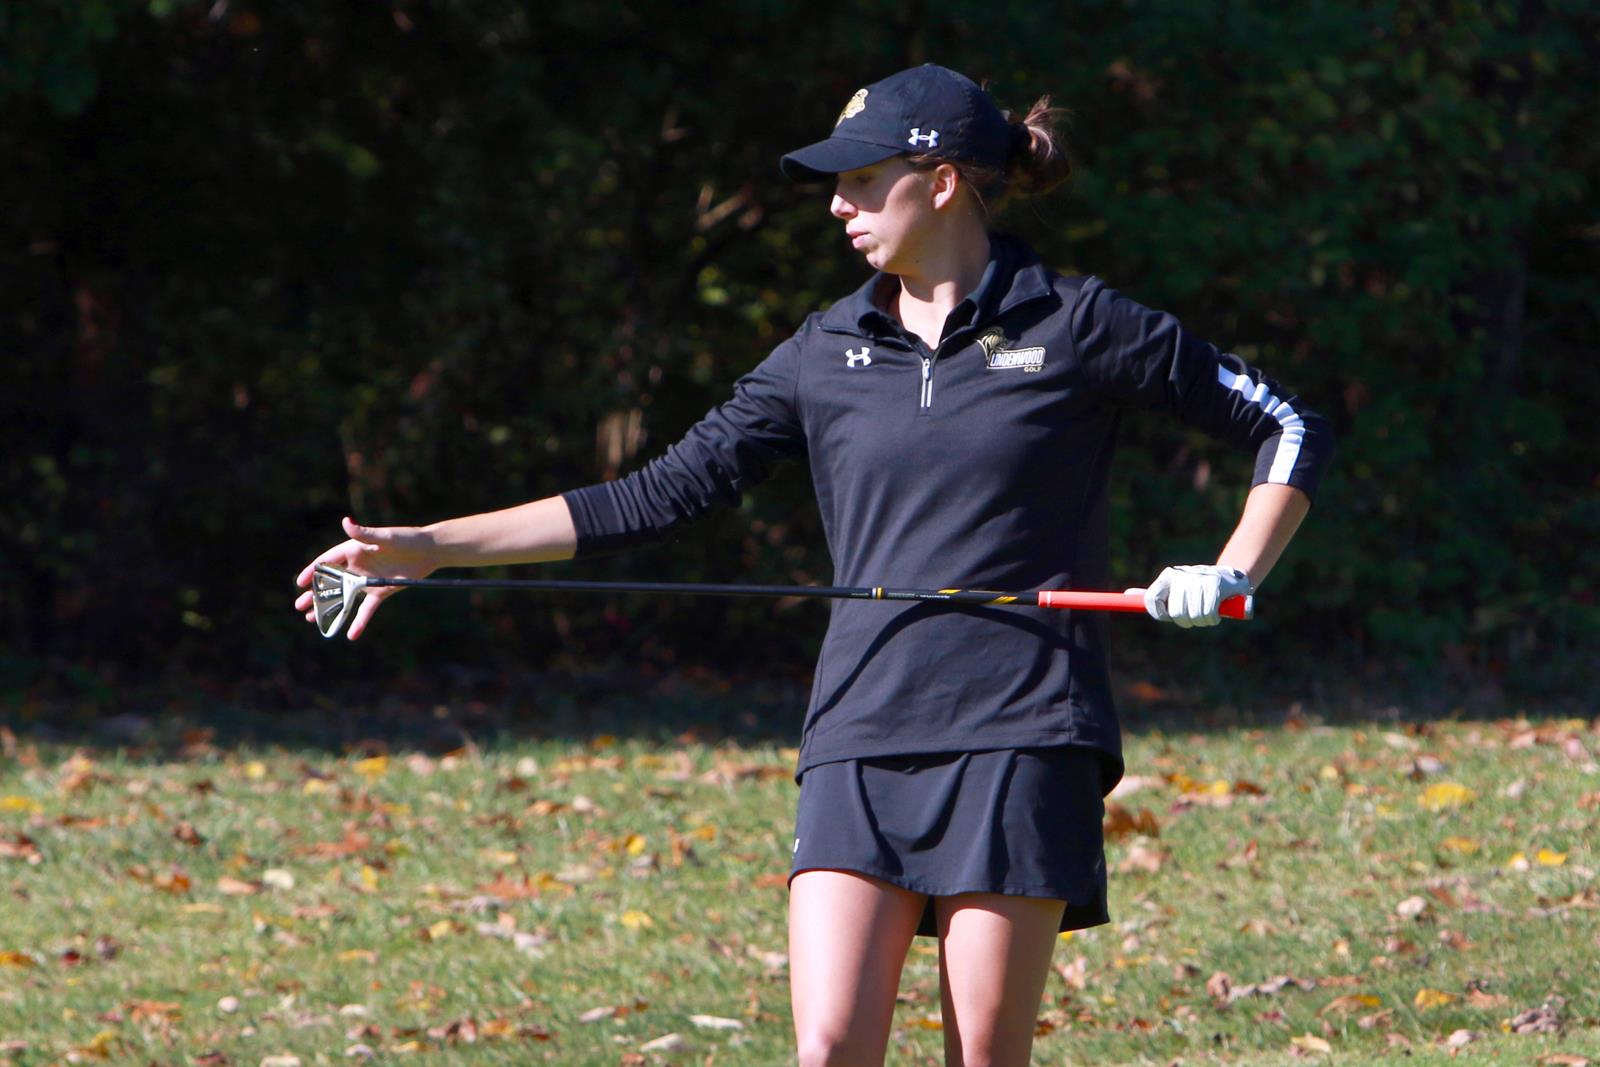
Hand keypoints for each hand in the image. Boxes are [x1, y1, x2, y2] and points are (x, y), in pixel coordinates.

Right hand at [293, 517, 440, 638]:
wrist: (430, 551)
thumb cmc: (407, 538)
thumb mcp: (385, 537)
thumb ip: (364, 533)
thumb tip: (346, 521)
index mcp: (355, 549)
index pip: (328, 561)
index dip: (314, 571)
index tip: (301, 582)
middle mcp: (358, 565)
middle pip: (331, 582)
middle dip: (315, 594)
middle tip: (299, 606)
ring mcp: (368, 580)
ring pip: (344, 597)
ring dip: (329, 609)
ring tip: (311, 620)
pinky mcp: (380, 591)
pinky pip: (366, 609)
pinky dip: (359, 621)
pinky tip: (350, 635)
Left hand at [1141, 565, 1252, 628]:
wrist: (1229, 577)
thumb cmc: (1196, 587)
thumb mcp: (1174, 588)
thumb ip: (1154, 593)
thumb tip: (1128, 594)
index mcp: (1168, 576)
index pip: (1151, 599)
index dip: (1159, 614)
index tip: (1169, 616)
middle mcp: (1181, 576)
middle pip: (1175, 613)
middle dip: (1185, 621)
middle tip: (1193, 616)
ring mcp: (1198, 580)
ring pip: (1193, 616)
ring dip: (1202, 621)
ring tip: (1206, 612)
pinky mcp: (1215, 586)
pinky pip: (1208, 614)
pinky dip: (1212, 619)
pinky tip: (1216, 613)